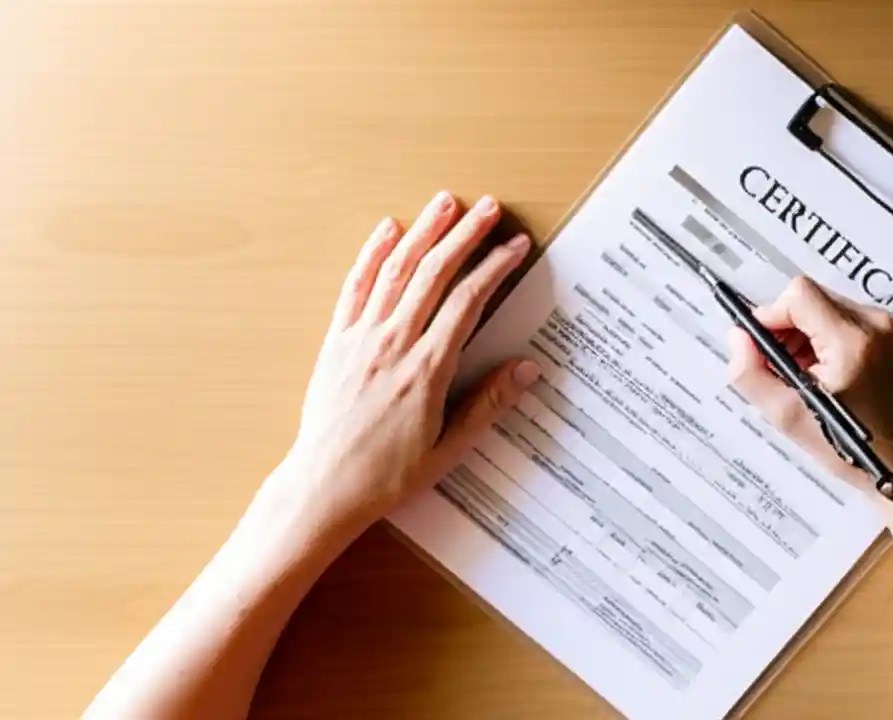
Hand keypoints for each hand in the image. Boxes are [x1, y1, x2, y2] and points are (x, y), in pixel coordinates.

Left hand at [262, 191, 538, 539]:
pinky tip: (388, 230)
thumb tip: (526, 369)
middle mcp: (393, 344)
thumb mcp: (449, 449)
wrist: (324, 486)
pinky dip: (372, 254)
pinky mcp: (336, 341)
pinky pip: (355, 287)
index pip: (468, 302)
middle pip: (434, 273)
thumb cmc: (388, 475)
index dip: (494, 268)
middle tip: (488, 208)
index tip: (515, 247)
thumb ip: (488, 404)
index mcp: (427, 370)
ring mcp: (361, 338)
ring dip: (423, 232)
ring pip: (396, 270)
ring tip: (445, 202)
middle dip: (464, 235)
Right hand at [726, 276, 892, 494]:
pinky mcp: (890, 333)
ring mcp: (886, 327)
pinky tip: (821, 371)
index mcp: (851, 343)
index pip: (798, 295)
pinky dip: (822, 337)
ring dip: (802, 333)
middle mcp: (874, 325)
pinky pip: (842, 317)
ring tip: (802, 374)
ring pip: (823, 305)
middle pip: (810, 297)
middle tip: (780, 366)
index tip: (760, 345)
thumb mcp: (787, 416)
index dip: (770, 316)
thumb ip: (751, 373)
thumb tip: (738, 336)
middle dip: (785, 327)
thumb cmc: (853, 449)